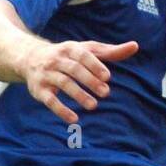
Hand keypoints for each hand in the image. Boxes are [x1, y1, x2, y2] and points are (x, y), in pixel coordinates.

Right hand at [23, 38, 138, 124]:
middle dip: (89, 81)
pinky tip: (74, 119)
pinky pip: (49, 100)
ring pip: (62, 83)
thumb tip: (135, 46)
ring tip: (93, 106)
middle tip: (106, 93)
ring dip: (77, 94)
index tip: (107, 77)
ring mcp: (47, 75)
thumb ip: (111, 51)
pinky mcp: (39, 90)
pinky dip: (60, 110)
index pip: (82, 55)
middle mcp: (56, 60)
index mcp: (70, 48)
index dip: (94, 65)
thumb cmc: (68, 55)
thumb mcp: (87, 50)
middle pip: (73, 70)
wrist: (30, 57)